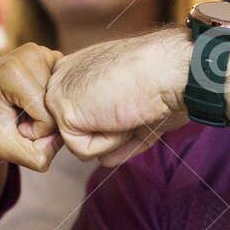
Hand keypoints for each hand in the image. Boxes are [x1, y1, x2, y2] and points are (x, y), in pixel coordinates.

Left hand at [0, 43, 62, 171]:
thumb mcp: (3, 148)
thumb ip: (36, 156)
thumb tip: (63, 139)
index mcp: (14, 73)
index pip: (48, 118)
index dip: (35, 132)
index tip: (14, 127)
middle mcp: (31, 54)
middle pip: (58, 106)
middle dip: (42, 121)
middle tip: (18, 119)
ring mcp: (41, 51)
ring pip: (63, 98)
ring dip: (47, 111)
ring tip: (23, 109)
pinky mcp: (48, 54)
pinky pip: (63, 89)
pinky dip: (50, 100)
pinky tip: (31, 100)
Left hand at [45, 27, 191, 164]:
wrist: (170, 69)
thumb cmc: (163, 81)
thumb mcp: (135, 107)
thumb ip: (115, 131)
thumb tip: (103, 160)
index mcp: (80, 70)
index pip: (83, 116)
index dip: (111, 122)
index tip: (130, 102)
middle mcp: (64, 77)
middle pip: (80, 132)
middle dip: (112, 130)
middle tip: (132, 102)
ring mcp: (58, 92)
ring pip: (80, 143)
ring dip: (112, 137)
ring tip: (126, 105)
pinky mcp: (62, 109)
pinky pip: (83, 150)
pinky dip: (109, 142)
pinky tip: (120, 111)